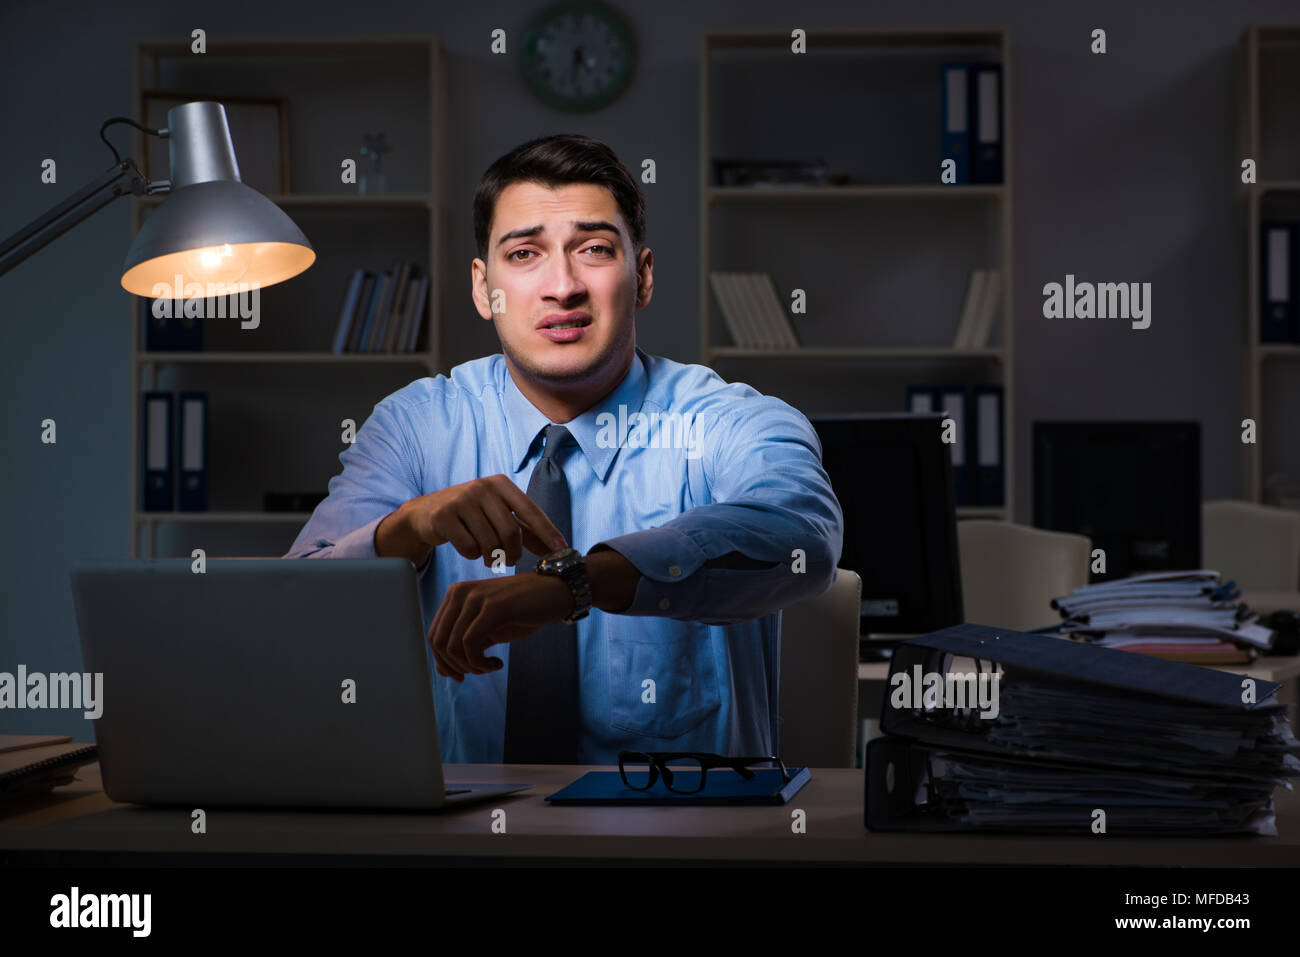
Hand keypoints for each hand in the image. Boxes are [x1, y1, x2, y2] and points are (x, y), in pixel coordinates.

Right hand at [404, 475, 566, 570]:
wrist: (426, 513)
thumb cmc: (471, 515)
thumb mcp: (498, 516)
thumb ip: (526, 531)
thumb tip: (556, 548)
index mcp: (500, 484)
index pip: (530, 510)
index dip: (547, 531)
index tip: (561, 549)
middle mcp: (482, 487)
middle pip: (511, 531)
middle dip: (514, 553)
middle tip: (511, 561)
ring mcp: (461, 500)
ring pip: (490, 543)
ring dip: (492, 557)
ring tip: (488, 556)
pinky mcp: (444, 516)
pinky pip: (469, 548)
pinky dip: (472, 555)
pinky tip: (468, 548)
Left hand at [428, 572, 573, 681]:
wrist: (554, 593)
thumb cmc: (522, 613)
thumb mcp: (488, 631)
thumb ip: (463, 646)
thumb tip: (441, 672)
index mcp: (455, 595)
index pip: (434, 636)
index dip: (443, 663)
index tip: (463, 675)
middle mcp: (460, 593)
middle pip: (438, 642)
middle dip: (456, 667)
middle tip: (478, 672)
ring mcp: (475, 597)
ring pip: (453, 645)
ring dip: (471, 666)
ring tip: (490, 667)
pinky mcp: (492, 607)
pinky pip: (470, 643)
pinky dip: (480, 662)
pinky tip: (497, 663)